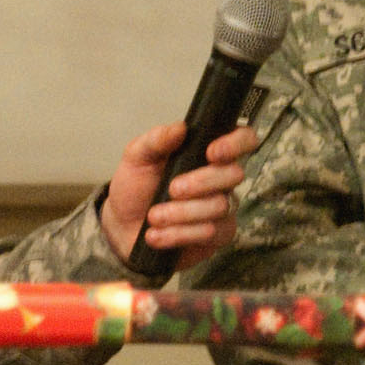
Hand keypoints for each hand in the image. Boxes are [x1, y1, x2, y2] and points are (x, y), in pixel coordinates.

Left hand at [98, 122, 259, 271]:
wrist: (121, 228)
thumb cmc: (136, 188)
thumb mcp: (136, 158)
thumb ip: (155, 140)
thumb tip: (181, 128)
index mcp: (206, 152)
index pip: (243, 139)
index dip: (236, 143)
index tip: (212, 152)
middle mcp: (220, 178)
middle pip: (235, 174)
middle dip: (201, 182)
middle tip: (172, 189)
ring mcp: (222, 208)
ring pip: (220, 206)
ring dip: (183, 212)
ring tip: (154, 217)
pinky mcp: (217, 236)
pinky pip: (211, 233)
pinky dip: (179, 234)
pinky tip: (157, 235)